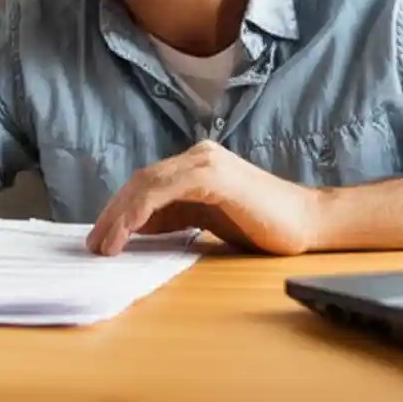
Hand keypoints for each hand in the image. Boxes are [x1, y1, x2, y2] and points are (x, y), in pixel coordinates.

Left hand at [86, 140, 322, 255]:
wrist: (308, 222)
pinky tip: (127, 233)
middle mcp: (197, 155)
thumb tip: (135, 229)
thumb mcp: (206, 219)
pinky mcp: (215, 175)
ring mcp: (206, 162)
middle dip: (111, 214)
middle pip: (139, 181)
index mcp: (195, 164)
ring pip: (146, 184)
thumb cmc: (262, 223)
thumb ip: (174, 216)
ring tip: (104, 245)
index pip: (144, 183)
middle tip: (93, 245)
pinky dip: (140, 212)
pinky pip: (164, 190)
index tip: (101, 238)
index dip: (117, 210)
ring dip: (119, 216)